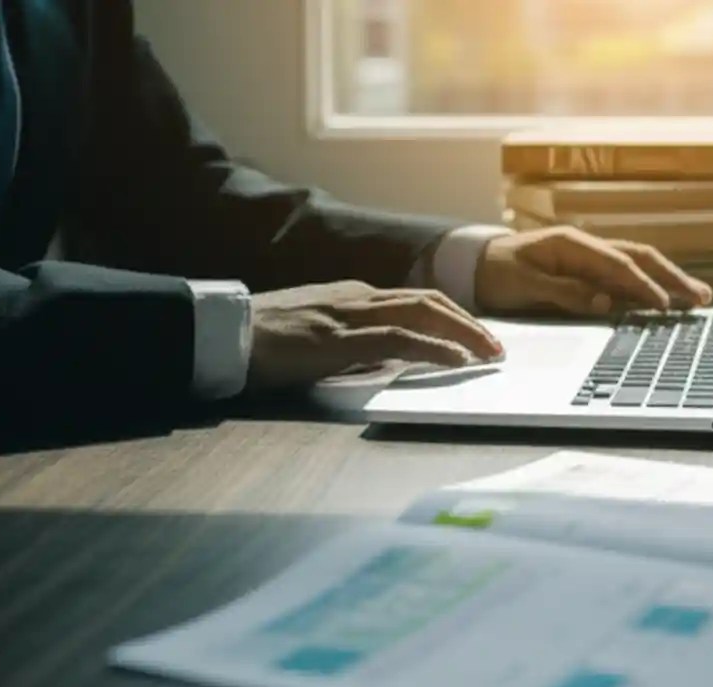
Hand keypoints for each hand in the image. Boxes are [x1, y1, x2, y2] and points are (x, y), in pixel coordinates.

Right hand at [247, 281, 502, 390]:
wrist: (215, 335)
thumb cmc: (258, 344)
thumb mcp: (315, 341)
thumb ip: (350, 346)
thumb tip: (385, 364)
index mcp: (351, 297)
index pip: (415, 301)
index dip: (452, 317)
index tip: (478, 338)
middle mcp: (355, 297)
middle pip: (429, 302)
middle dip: (469, 323)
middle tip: (497, 348)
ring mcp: (346, 314)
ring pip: (422, 314)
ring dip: (463, 334)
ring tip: (490, 355)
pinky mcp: (336, 339)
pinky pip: (398, 340)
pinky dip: (433, 349)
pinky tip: (457, 362)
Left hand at [474, 226, 712, 315]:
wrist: (473, 262)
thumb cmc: (495, 272)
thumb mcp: (523, 285)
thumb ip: (563, 293)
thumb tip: (604, 303)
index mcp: (571, 244)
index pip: (618, 265)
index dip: (644, 286)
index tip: (666, 305)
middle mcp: (586, 246)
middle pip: (639, 258)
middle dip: (672, 278)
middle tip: (702, 298)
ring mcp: (588, 257)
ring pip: (637, 265)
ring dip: (668, 280)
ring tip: (698, 297)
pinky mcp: (586, 270)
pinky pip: (624, 277)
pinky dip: (649, 287)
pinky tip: (668, 300)